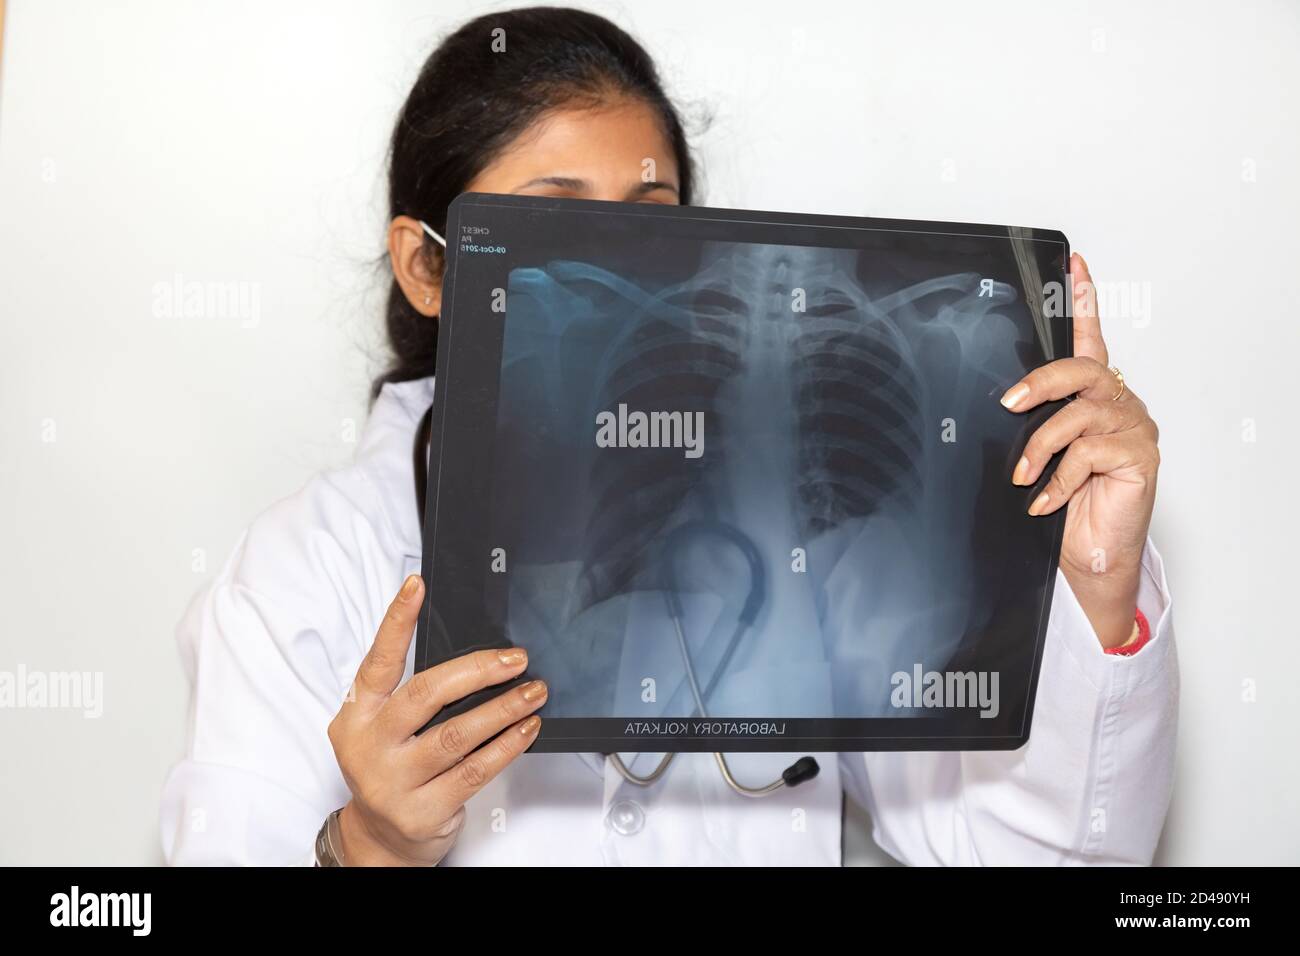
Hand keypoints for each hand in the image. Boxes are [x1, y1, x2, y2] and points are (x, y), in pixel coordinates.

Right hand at [327, 574, 545, 864]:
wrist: (381, 837)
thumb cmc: (391, 769)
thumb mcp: (384, 728)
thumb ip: (410, 695)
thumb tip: (475, 659)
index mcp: (358, 714)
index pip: (378, 661)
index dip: (396, 621)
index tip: (416, 586)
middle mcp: (370, 745)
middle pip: (427, 694)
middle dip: (478, 670)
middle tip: (515, 658)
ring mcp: (393, 781)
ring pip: (458, 734)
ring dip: (504, 708)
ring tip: (534, 692)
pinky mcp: (422, 810)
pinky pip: (475, 771)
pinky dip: (507, 746)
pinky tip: (526, 729)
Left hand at [999, 253, 1159, 648]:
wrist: (1086, 554)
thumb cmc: (1059, 504)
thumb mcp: (1034, 457)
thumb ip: (1027, 425)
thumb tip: (989, 406)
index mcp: (1091, 396)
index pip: (1089, 339)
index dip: (1084, 300)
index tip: (1075, 262)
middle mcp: (1116, 404)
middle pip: (1081, 371)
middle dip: (1040, 384)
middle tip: (1009, 404)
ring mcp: (1132, 429)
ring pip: (1081, 414)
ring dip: (1041, 445)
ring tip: (1022, 476)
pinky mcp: (1140, 458)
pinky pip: (1091, 454)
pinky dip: (1059, 479)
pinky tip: (1044, 500)